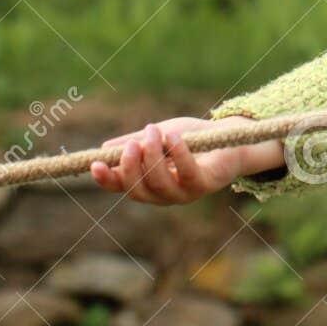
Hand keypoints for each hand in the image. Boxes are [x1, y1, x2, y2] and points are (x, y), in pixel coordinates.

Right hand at [89, 117, 284, 204]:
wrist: (231, 138)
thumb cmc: (193, 138)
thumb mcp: (159, 135)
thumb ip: (135, 142)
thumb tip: (104, 150)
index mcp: (149, 183)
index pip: (122, 187)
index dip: (107, 179)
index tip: (95, 164)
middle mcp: (164, 194)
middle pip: (137, 190)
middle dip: (130, 166)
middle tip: (133, 142)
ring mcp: (184, 194)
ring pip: (159, 183)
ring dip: (152, 155)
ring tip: (153, 130)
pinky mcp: (204, 186)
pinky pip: (186, 174)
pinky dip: (177, 154)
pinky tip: (173, 137)